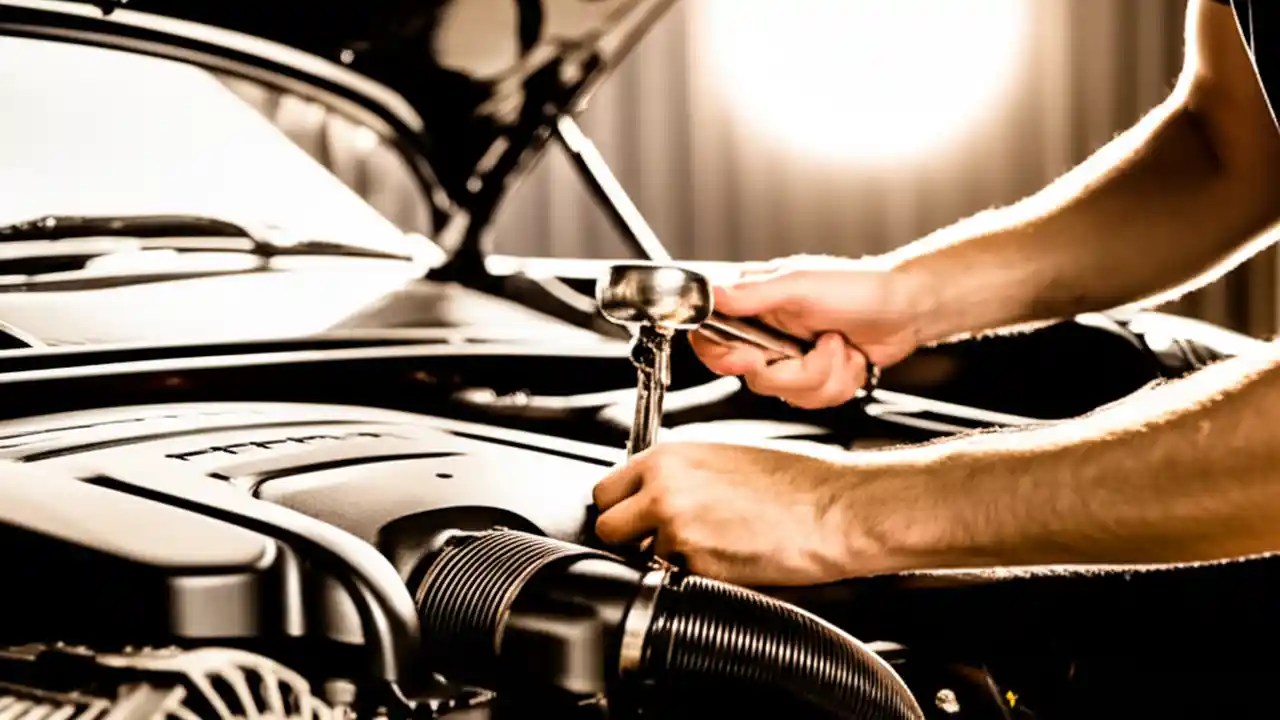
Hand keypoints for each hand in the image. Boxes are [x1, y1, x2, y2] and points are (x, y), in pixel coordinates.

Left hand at [592, 442, 870, 585]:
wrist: (835, 508)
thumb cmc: (796, 481)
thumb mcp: (722, 456)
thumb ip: (677, 474)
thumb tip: (650, 493)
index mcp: (668, 458)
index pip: (605, 491)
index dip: (622, 509)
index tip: (636, 517)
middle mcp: (664, 490)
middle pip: (608, 527)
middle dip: (630, 538)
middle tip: (665, 539)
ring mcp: (678, 530)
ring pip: (642, 559)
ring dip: (667, 560)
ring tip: (712, 547)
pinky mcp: (699, 568)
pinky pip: (675, 581)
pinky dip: (695, 579)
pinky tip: (728, 562)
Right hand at [690, 255, 930, 407]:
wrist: (907, 309)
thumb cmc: (858, 287)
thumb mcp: (800, 286)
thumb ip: (753, 296)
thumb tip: (712, 295)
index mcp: (755, 305)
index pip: (712, 337)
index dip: (721, 356)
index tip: (747, 359)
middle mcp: (768, 334)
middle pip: (753, 377)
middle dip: (796, 370)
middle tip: (819, 344)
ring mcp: (792, 359)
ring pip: (787, 394)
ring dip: (825, 374)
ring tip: (841, 345)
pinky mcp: (815, 378)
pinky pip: (813, 401)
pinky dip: (840, 383)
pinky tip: (851, 358)